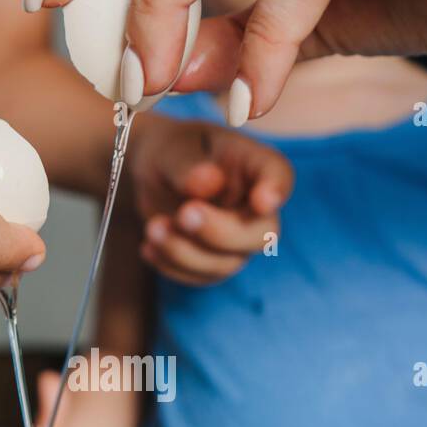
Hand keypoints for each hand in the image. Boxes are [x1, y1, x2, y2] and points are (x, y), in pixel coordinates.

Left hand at [124, 112, 291, 284]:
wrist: (153, 175)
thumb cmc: (169, 152)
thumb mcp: (170, 150)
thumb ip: (187, 166)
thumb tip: (207, 182)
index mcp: (253, 164)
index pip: (278, 175)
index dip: (276, 190)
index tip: (263, 201)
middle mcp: (253, 205)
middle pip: (262, 233)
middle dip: (222, 232)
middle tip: (184, 213)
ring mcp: (237, 238)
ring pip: (227, 263)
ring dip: (186, 252)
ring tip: (153, 228)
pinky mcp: (214, 261)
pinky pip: (200, 276)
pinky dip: (172, 265)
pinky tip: (148, 247)